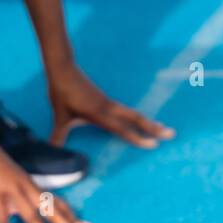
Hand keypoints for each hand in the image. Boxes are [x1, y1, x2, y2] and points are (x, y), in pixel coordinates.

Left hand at [47, 64, 174, 148]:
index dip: (137, 138)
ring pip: (133, 114)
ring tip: (162, 129)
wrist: (63, 68)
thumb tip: (50, 153)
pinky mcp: (106, 100)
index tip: (153, 145)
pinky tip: (141, 122)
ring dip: (148, 122)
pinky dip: (136, 118)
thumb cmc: (62, 92)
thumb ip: (58, 137)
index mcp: (99, 113)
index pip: (121, 129)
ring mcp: (108, 103)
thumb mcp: (59, 117)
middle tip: (171, 134)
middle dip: (153, 127)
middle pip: (135, 118)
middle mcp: (108, 108)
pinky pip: (125, 111)